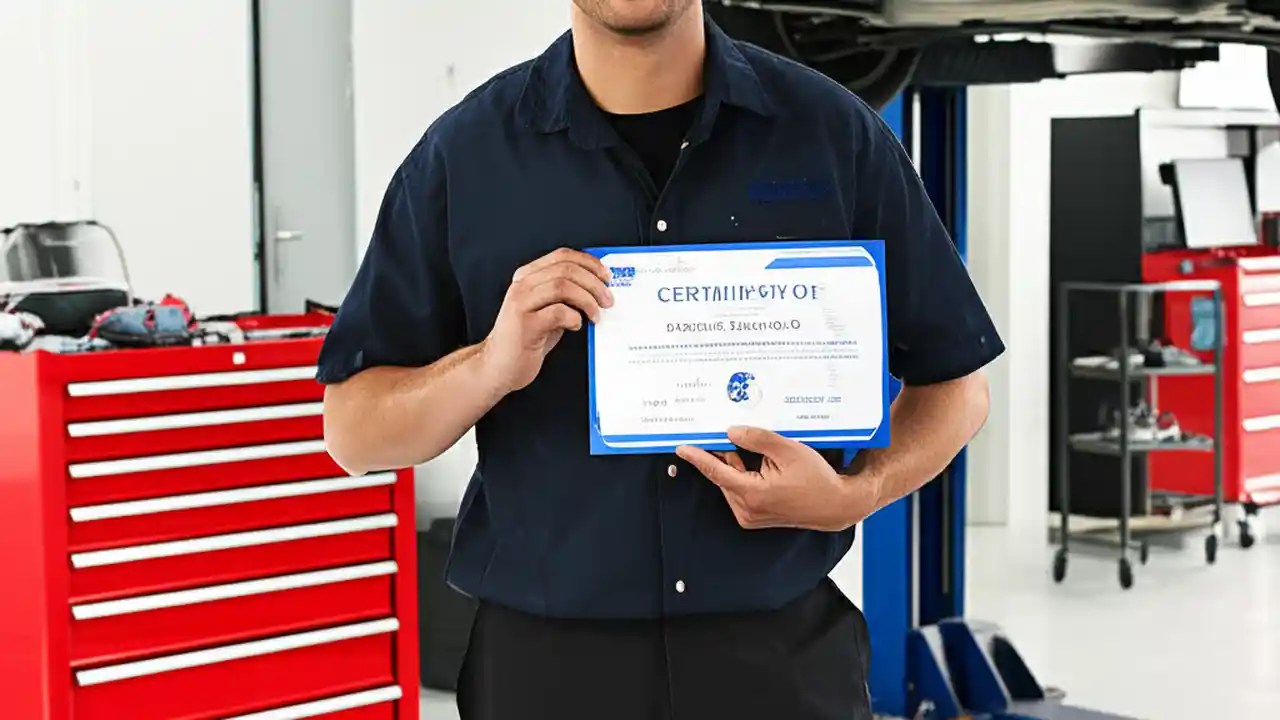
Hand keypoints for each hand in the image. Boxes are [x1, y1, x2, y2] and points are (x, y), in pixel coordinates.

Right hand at [481, 248, 612, 392]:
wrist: (498, 367)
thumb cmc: (525, 339)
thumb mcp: (545, 309)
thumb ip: (564, 296)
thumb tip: (596, 288)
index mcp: (528, 277)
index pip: (563, 256)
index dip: (589, 263)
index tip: (606, 276)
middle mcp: (522, 285)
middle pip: (566, 269)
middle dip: (594, 283)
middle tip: (607, 299)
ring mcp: (521, 304)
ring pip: (563, 286)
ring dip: (587, 300)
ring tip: (595, 315)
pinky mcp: (525, 324)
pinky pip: (557, 312)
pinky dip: (573, 317)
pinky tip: (575, 325)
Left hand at [676, 426, 882, 531]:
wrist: (834, 505)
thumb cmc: (816, 480)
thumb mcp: (788, 451)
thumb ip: (757, 439)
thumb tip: (731, 432)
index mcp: (752, 494)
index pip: (716, 471)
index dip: (698, 457)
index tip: (682, 448)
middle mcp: (746, 509)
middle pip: (724, 475)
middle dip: (727, 456)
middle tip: (737, 439)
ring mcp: (750, 515)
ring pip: (731, 482)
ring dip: (738, 466)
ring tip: (762, 456)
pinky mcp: (754, 517)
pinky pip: (740, 490)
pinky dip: (745, 476)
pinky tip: (762, 467)